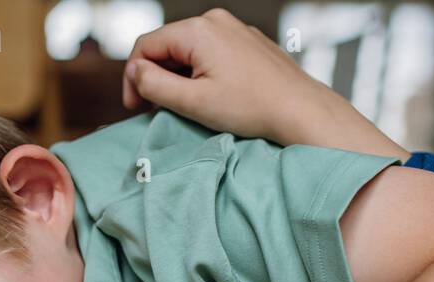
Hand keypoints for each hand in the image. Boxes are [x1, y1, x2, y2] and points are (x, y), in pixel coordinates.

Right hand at [122, 8, 349, 146]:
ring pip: (188, 50)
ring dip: (177, 77)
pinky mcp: (246, 42)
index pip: (145, 46)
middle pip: (167, 46)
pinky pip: (211, 53)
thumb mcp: (193, 102)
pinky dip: (200, 73)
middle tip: (156, 110)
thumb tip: (135, 73)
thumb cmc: (250, 108)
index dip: (132, 77)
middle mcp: (214, 20)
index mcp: (197, 30)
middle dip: (156, 77)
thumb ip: (154, 85)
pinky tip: (208, 97)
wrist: (300, 109)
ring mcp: (233, 28)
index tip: (135, 108)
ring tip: (184, 107)